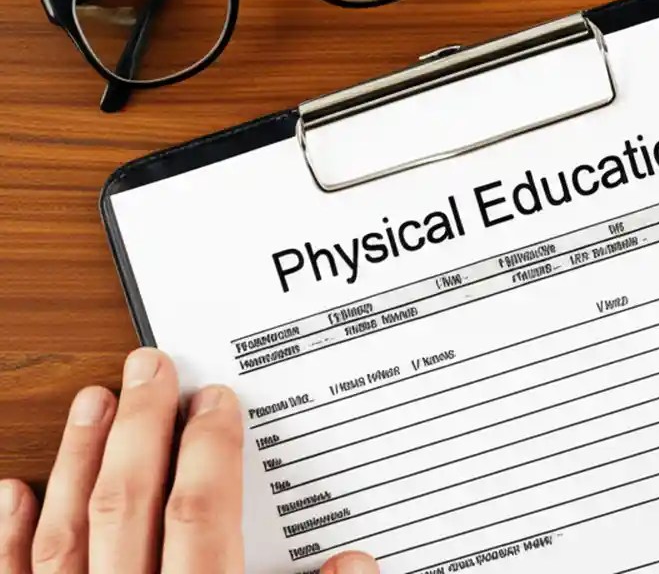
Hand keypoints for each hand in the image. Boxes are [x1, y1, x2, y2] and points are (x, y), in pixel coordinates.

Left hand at [0, 347, 378, 572]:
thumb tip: (359, 563)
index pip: (200, 512)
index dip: (210, 449)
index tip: (215, 402)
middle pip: (130, 503)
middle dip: (142, 426)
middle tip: (149, 369)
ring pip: (70, 530)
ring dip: (80, 459)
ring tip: (93, 401)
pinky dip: (11, 535)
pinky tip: (15, 491)